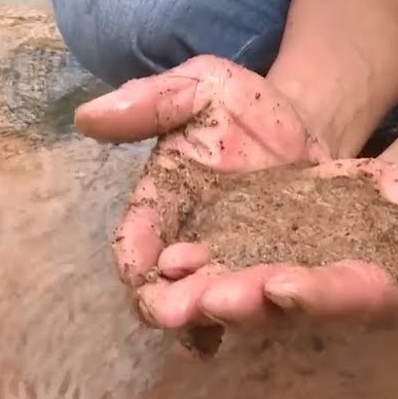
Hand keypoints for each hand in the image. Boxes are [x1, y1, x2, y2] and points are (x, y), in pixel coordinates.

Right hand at [74, 55, 330, 285]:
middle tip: (190, 307)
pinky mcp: (286, 276)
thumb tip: (87, 116)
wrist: (310, 123)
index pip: (135, 246)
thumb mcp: (200, 88)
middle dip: (179, 302)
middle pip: (175, 292)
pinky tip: (285, 303)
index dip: (137, 259)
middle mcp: (193, 252)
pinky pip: (280, 302)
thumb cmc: (244, 108)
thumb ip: (150, 103)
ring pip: (227, 306)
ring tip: (238, 303)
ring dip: (230, 310)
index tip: (150, 265)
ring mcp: (240, 269)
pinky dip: (278, 307)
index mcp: (159, 211)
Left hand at [140, 158, 397, 338]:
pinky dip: (201, 255)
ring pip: (244, 284)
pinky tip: (170, 252)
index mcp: (376, 291)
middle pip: (280, 300)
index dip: (319, 295)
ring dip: (207, 290)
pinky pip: (228, 253)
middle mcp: (324, 291)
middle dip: (244, 302)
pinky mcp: (264, 243)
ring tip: (172, 284)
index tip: (286, 285)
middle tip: (203, 298)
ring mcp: (290, 269)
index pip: (346, 297)